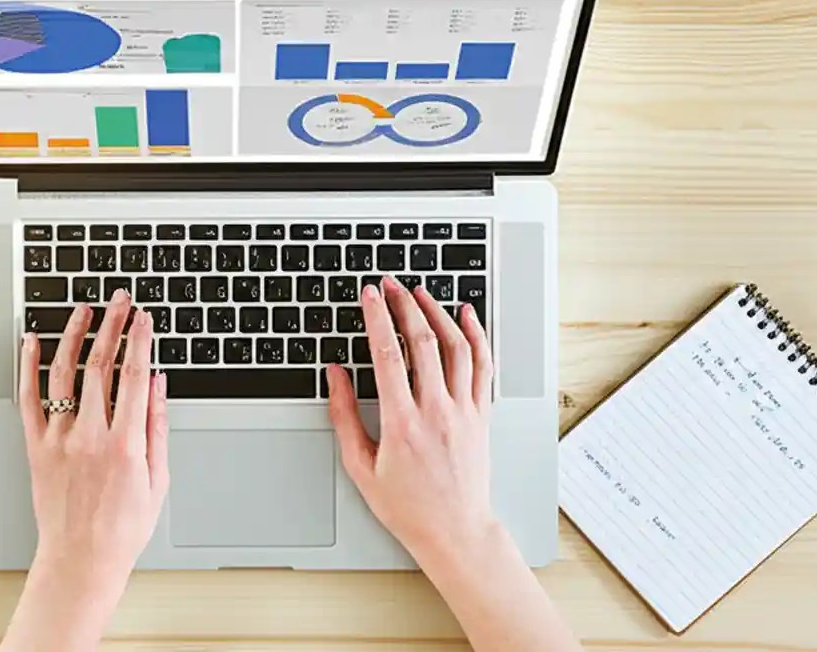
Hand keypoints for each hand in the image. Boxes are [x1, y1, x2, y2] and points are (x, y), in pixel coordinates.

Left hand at [3, 289, 167, 651]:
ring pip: (64, 373)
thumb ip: (158, 426)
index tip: (145, 317)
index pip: (134, 375)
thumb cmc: (123, 528)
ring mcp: (59, 439)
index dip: (141, 339)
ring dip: (75, 335)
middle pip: (101, 365)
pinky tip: (31, 341)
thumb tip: (159, 384)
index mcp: (125, 443)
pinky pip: (28, 399)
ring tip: (85, 310)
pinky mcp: (35, 448)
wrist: (81, 561)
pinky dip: (28, 366)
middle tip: (121, 301)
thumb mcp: (158, 478)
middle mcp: (90, 435)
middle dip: (114, 325)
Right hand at [326, 276, 494, 567]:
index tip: (369, 296)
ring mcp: (464, 411)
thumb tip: (334, 375)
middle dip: (404, 305)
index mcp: (402, 424)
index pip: (387, 356)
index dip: (376, 318)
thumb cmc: (407, 506)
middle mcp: (436, 412)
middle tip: (390, 285)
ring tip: (421, 293)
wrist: (455, 530)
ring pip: (456, 347)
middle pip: (422, 342)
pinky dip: (475, 335)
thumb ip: (343, 416)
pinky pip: (482, 365)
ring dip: (437, 313)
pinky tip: (465, 316)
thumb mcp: (360, 466)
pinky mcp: (481, 415)